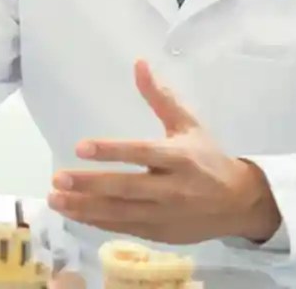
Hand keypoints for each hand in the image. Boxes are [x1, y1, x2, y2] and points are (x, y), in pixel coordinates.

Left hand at [48, 60, 280, 244]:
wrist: (240, 204)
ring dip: (84, 207)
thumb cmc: (208, 159)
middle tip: (57, 178)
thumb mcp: (188, 125)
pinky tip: (74, 213)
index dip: (111, 151)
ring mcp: (165, 215)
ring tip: (55, 199)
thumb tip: (139, 63)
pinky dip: (97, 222)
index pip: (141, 153)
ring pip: (120, 213)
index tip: (80, 147)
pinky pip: (123, 228)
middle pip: (126, 188)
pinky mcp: (159, 233)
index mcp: (179, 158)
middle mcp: (172, 188)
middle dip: (89, 185)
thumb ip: (160, 97)